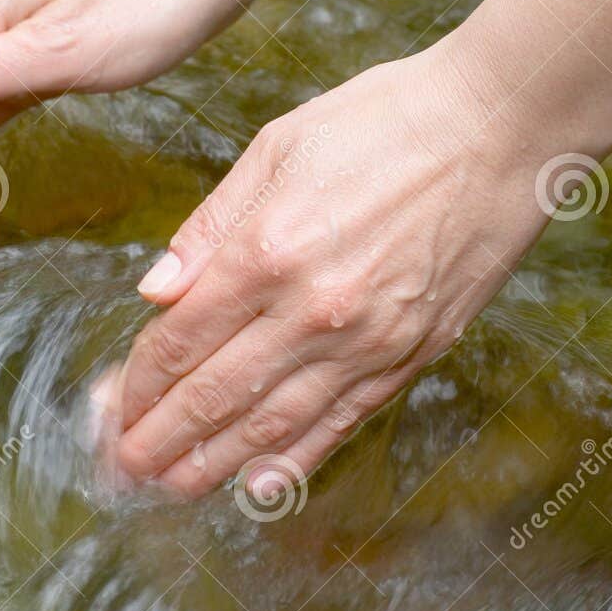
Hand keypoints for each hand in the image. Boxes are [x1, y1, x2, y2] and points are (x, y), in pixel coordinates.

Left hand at [111, 41, 552, 498]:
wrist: (498, 129)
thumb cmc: (384, 122)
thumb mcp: (277, 148)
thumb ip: (210, 228)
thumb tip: (153, 291)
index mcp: (267, 251)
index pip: (181, 340)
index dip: (139, 384)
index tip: (112, 408)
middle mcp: (312, 310)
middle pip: (216, 395)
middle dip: (161, 439)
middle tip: (124, 468)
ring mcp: (367, 340)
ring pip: (274, 423)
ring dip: (215, 463)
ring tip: (173, 488)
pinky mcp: (413, 353)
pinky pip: (343, 420)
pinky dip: (298, 457)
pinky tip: (261, 484)